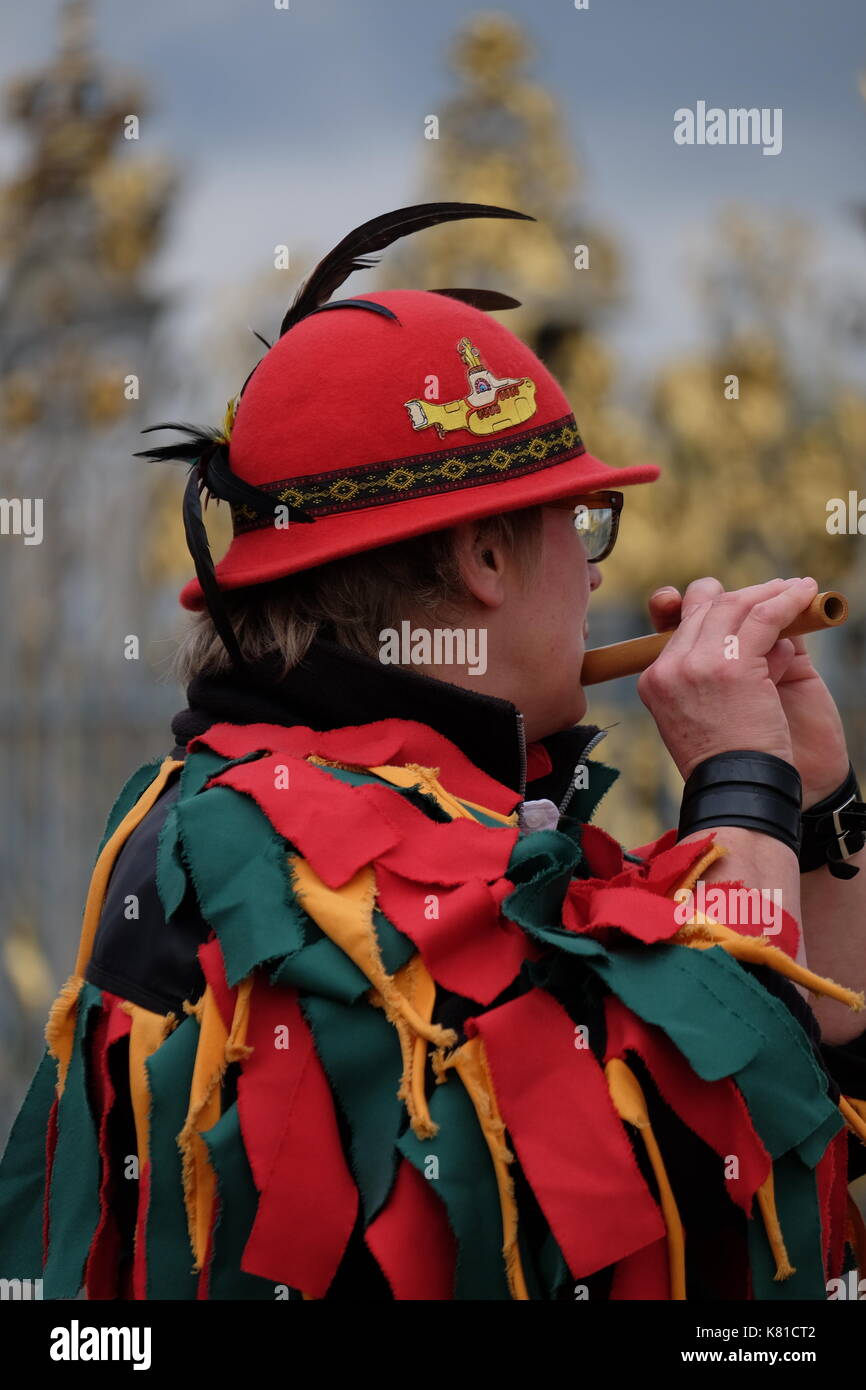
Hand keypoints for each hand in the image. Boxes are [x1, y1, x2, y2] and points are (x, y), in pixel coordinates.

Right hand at [638, 576, 818, 783]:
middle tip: (773, 594)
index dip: (707, 606)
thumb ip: (719, 673)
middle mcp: (668, 668)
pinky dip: (788, 601)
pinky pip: (764, 616)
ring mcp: (697, 664)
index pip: (677, 625)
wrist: (741, 791)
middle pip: (703, 607)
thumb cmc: (733, 761)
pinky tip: (805, 593)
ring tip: (795, 591)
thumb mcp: (710, 712)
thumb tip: (763, 630)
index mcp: (655, 681)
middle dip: (742, 596)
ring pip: (734, 605)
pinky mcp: (733, 664)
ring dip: (769, 593)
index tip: (735, 603)